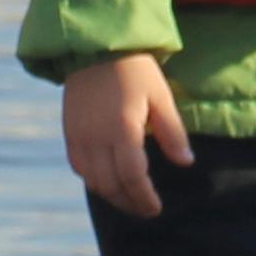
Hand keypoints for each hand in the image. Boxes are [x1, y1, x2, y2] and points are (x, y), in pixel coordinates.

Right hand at [58, 53, 190, 218]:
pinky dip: (94, 180)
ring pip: (93, 181)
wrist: (95, 46)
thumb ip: (172, 132)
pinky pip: (79, 167)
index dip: (144, 197)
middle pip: (111, 185)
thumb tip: (186, 163)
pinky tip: (108, 181)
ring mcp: (79, 136)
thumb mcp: (161, 96)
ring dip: (112, 195)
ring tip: (129, 199)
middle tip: (145, 209)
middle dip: (129, 202)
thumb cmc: (135, 69)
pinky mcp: (69, 132)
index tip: (156, 208)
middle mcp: (96, 137)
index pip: (132, 176)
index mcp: (122, 128)